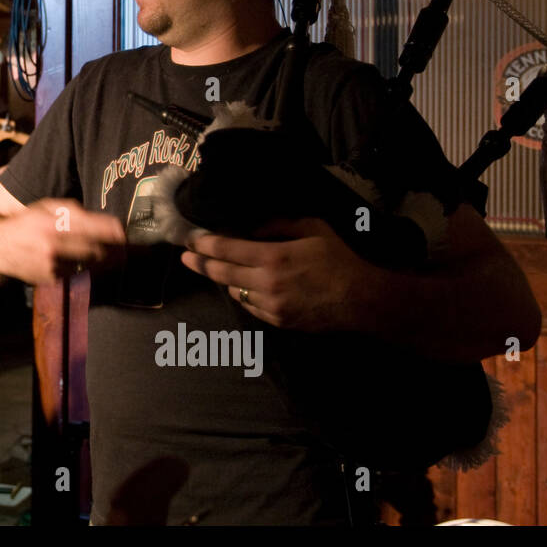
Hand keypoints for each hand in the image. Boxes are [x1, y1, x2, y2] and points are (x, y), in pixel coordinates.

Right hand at [0, 197, 127, 285]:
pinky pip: (79, 273)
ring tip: (118, 255)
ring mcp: (53, 266)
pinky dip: (88, 267)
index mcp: (55, 222)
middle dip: (120, 250)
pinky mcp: (52, 280)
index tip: (128, 233)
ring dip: (107, 260)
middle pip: (102, 251)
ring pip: (93, 265)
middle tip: (134, 249)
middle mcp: (55, 246)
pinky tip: (89, 260)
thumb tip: (108, 224)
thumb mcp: (47, 206)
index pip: (99, 229)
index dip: (119, 232)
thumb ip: (76, 212)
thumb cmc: (26, 222)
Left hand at [178, 217, 381, 331]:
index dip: (204, 244)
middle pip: (221, 273)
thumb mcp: (312, 228)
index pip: (226, 249)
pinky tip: (243, 286)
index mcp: (273, 257)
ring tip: (216, 268)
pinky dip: (244, 294)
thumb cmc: (338, 259)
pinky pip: (250, 306)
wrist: (360, 299)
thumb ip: (278, 225)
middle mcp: (266, 282)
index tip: (190, 240)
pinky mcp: (277, 320)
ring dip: (224, 279)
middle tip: (185, 257)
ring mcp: (270, 305)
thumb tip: (252, 230)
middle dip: (200, 263)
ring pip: (234, 291)